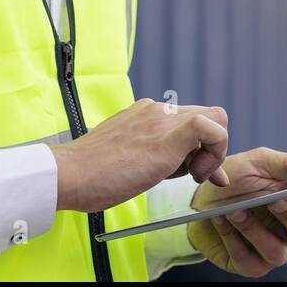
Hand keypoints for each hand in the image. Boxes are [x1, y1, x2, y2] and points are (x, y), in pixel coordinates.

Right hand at [50, 98, 229, 212]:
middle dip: (210, 148)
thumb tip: (184, 168)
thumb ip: (156, 156)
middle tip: (196, 175)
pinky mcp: (169, 135)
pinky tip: (196, 173)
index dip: (202, 146)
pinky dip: (216, 150)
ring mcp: (163, 119)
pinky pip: (212, 127)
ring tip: (190, 177)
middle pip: (209, 115)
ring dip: (212, 152)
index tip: (198, 171)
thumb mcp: (129, 157)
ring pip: (216, 119)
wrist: (70, 174)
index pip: (190, 120)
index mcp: (146, 112)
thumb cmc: (92, 175)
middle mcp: (157, 110)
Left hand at [187, 148, 286, 276]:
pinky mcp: (251, 265)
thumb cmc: (232, 179)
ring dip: (255, 230)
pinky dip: (233, 239)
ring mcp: (272, 248)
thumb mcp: (257, 162)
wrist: (196, 200)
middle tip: (275, 199)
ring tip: (235, 211)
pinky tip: (222, 222)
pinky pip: (249, 260)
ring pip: (278, 251)